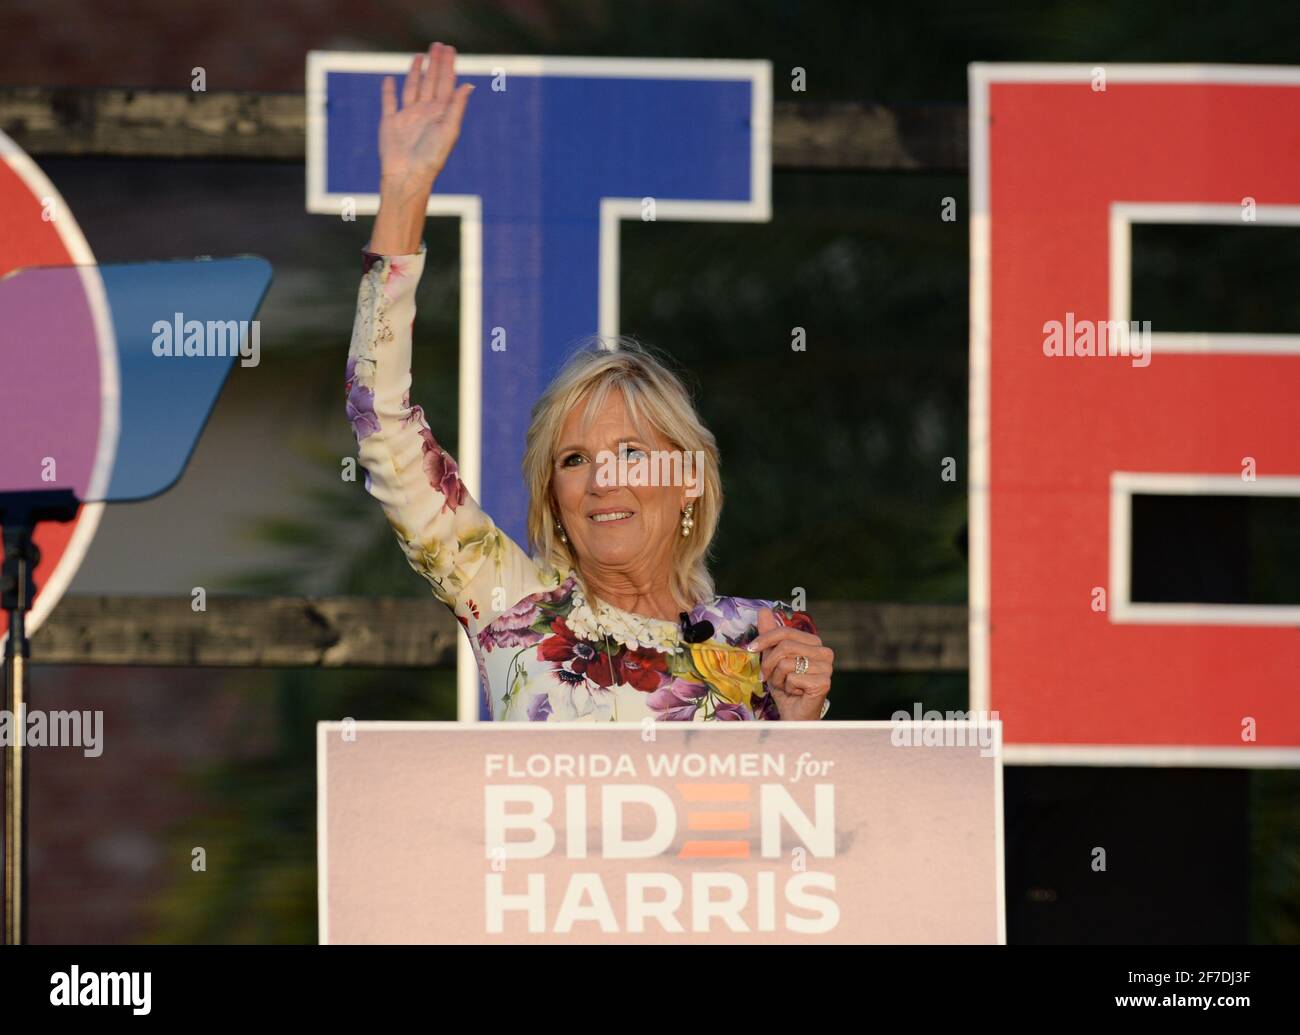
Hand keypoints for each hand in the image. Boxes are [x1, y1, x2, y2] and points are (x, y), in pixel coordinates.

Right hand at [379, 41, 474, 187]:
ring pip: (412, 88)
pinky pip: (389, 102)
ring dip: (416, 71)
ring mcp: (407, 117)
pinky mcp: (390, 123)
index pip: (446, 84)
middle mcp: (425, 112)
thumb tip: (468, 84)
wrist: (408, 175)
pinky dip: (388, 91)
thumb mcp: (449, 130)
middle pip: (431, 82)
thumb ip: (457, 106)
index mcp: (440, 113)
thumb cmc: (432, 157)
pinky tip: (389, 79)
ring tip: (420, 56)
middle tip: (438, 45)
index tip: (450, 49)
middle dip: (435, 63)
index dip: (448, 66)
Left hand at [749, 608, 832, 720]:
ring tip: (785, 685)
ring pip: (786, 663)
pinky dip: (787, 687)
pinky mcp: (824, 682)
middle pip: (785, 647)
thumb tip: (764, 609)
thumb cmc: (785, 686)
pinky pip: (792, 678)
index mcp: (814, 642)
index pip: (785, 632)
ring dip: (777, 678)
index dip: (765, 639)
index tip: (751, 648)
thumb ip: (770, 634)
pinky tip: (795, 693)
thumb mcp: (773, 658)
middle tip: (768, 676)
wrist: (793, 714)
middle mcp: (825, 652)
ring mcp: (827, 667)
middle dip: (769, 663)